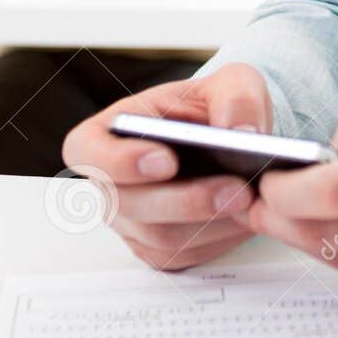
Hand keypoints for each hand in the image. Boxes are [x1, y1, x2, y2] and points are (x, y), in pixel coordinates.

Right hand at [60, 63, 271, 270]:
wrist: (233, 142)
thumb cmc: (216, 107)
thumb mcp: (233, 82)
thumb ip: (238, 97)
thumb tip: (241, 133)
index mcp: (110, 131)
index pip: (86, 150)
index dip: (118, 161)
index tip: (166, 161)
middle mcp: (112, 182)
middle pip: (131, 204)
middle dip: (187, 200)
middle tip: (236, 189)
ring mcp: (132, 221)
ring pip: (161, 237)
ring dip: (210, 222)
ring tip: (251, 200)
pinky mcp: (159, 248)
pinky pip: (184, 255)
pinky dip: (220, 238)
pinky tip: (245, 217)